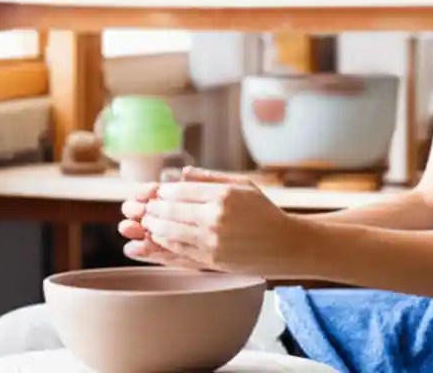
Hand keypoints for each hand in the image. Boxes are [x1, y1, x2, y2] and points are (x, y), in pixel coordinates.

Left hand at [118, 168, 252, 268]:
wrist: (285, 244)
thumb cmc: (264, 212)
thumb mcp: (243, 185)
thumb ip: (211, 178)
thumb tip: (182, 173)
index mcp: (223, 195)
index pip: (180, 190)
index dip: (164, 191)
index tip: (158, 192)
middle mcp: (216, 217)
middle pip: (171, 210)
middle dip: (154, 209)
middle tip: (147, 207)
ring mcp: (213, 241)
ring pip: (171, 232)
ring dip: (155, 226)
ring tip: (149, 222)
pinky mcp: (212, 260)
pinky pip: (180, 250)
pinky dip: (165, 243)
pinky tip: (160, 238)